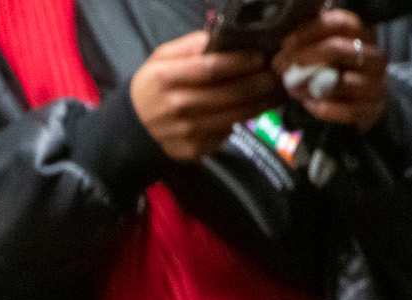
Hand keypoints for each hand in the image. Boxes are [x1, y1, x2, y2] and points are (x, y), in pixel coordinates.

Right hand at [129, 32, 282, 162]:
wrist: (132, 128)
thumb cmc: (153, 86)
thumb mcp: (162, 57)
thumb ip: (191, 46)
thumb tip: (224, 38)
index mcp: (167, 78)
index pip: (211, 68)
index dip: (240, 62)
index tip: (262, 56)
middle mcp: (177, 107)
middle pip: (229, 94)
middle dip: (260, 84)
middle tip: (279, 75)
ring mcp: (187, 132)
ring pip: (234, 116)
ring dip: (261, 104)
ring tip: (276, 92)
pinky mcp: (195, 150)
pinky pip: (226, 133)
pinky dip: (242, 121)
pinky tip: (255, 110)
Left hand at [274, 10, 388, 132]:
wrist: (364, 105)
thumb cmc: (340, 74)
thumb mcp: (329, 55)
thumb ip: (312, 47)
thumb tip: (284, 54)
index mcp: (365, 35)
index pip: (340, 23)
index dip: (310, 32)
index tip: (287, 44)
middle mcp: (375, 57)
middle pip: (338, 48)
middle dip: (305, 56)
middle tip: (283, 66)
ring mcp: (376, 84)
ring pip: (339, 81)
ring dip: (309, 85)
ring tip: (293, 89)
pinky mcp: (370, 110)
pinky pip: (343, 109)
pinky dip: (321, 107)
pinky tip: (308, 103)